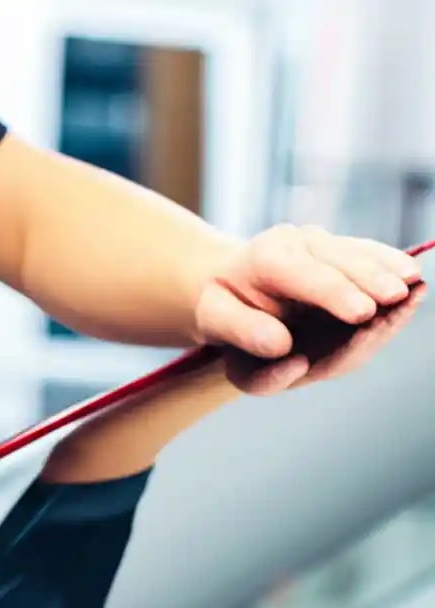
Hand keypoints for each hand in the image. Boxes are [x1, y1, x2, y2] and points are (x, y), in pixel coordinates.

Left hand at [194, 226, 423, 393]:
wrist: (228, 283)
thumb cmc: (222, 308)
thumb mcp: (213, 322)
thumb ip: (242, 331)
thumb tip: (282, 347)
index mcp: (263, 258)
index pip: (305, 276)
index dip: (335, 295)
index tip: (362, 314)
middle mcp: (295, 242)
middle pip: (341, 263)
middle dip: (369, 282)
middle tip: (395, 300)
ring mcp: (321, 242)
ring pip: (360, 258)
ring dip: (388, 275)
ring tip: (413, 289)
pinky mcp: (341, 249)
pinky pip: (370, 254)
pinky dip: (391, 264)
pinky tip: (412, 274)